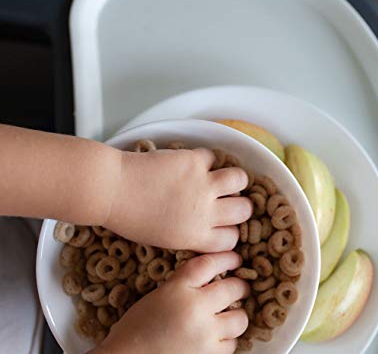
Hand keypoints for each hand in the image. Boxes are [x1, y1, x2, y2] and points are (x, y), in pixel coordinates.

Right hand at [91, 252, 248, 353]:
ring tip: (228, 317)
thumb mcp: (159, 294)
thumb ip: (185, 284)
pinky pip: (231, 345)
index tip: (235, 258)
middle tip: (240, 289)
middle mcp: (194, 307)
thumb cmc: (137, 327)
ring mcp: (204, 333)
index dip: (227, 258)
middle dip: (240, 288)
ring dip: (235, 317)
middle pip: (233, 288)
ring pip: (239, 319)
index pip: (209, 263)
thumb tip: (216, 276)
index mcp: (177, 287)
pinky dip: (225, 341)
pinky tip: (214, 338)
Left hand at [105, 148, 251, 251]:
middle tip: (228, 200)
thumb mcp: (163, 240)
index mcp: (196, 236)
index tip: (226, 225)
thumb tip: (207, 229)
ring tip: (225, 178)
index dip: (231, 232)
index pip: (231, 239)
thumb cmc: (130, 218)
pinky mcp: (194, 161)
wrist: (112, 189)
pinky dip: (205, 159)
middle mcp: (205, 212)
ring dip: (234, 179)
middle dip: (239, 206)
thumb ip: (190, 236)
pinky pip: (212, 157)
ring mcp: (202, 184)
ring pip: (239, 179)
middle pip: (243, 210)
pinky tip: (194, 163)